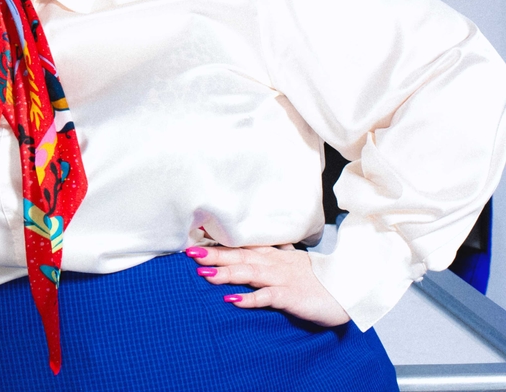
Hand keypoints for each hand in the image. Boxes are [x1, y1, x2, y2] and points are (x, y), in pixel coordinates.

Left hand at [186, 245, 349, 326]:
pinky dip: (249, 298)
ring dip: (225, 273)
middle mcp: (273, 264)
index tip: (196, 237)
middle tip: (189, 252)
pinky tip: (232, 299)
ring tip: (203, 274)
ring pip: (249, 273)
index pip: (241, 246)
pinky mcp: (290, 296)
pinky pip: (267, 297)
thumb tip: (261, 245)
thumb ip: (275, 253)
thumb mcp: (294, 262)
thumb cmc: (318, 279)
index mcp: (273, 256)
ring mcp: (281, 279)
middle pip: (239, 256)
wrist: (348, 291)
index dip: (218, 242)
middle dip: (214, 254)